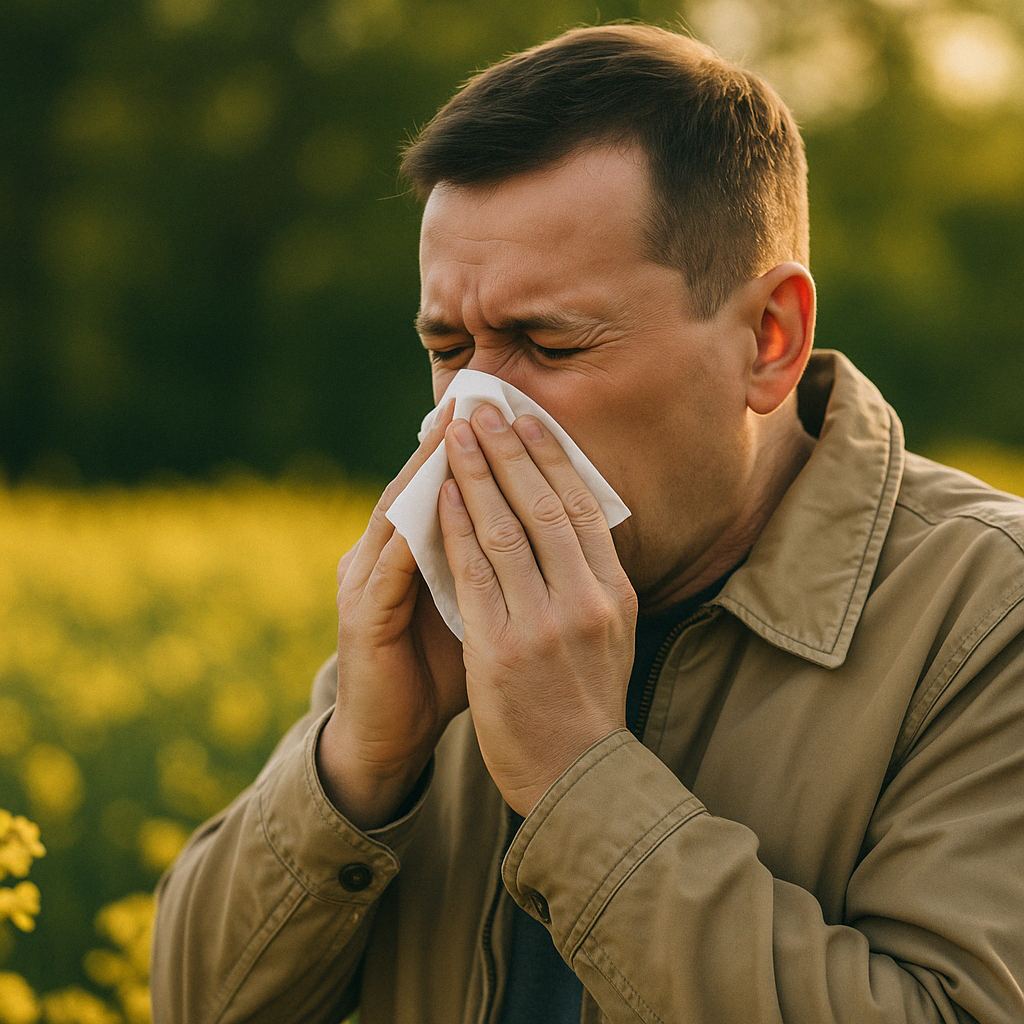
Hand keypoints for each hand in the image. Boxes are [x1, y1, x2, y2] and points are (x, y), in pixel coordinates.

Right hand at [318, 398, 467, 829]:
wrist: (393, 734)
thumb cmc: (442, 669)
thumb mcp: (479, 608)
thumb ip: (498, 566)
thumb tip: (553, 528)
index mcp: (412, 552)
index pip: (445, 489)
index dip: (476, 453)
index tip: (508, 413)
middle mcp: (382, 557)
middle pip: (419, 488)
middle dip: (451, 444)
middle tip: (480, 401)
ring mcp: (365, 585)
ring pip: (397, 516)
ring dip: (426, 475)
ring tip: (455, 435)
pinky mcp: (360, 620)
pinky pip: (389, 570)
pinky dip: (412, 536)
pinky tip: (434, 508)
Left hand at [438, 404, 637, 815]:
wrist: (576, 777)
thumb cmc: (586, 701)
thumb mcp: (612, 635)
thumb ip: (595, 581)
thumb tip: (575, 522)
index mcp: (616, 593)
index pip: (582, 507)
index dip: (552, 457)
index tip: (527, 420)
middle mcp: (586, 601)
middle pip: (544, 505)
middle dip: (509, 450)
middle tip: (484, 408)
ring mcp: (544, 623)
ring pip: (505, 529)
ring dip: (475, 475)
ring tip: (455, 435)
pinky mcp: (503, 649)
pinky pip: (473, 573)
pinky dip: (454, 527)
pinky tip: (437, 496)